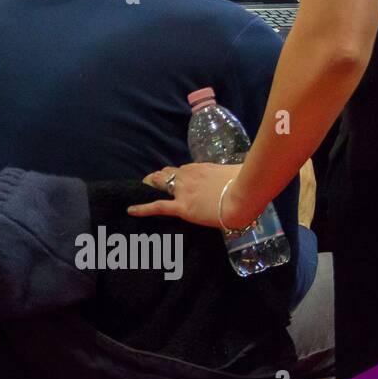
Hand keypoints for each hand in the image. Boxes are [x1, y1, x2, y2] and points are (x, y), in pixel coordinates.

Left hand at [133, 162, 252, 228]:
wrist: (245, 195)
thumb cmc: (247, 183)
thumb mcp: (237, 173)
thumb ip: (231, 175)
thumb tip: (238, 176)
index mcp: (200, 168)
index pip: (184, 170)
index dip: (179, 176)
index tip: (179, 181)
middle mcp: (188, 176)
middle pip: (168, 173)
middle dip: (160, 177)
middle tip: (155, 183)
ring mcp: (184, 191)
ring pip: (161, 184)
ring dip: (152, 185)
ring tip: (144, 189)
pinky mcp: (182, 207)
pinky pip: (158, 206)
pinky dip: (142, 208)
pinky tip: (130, 209)